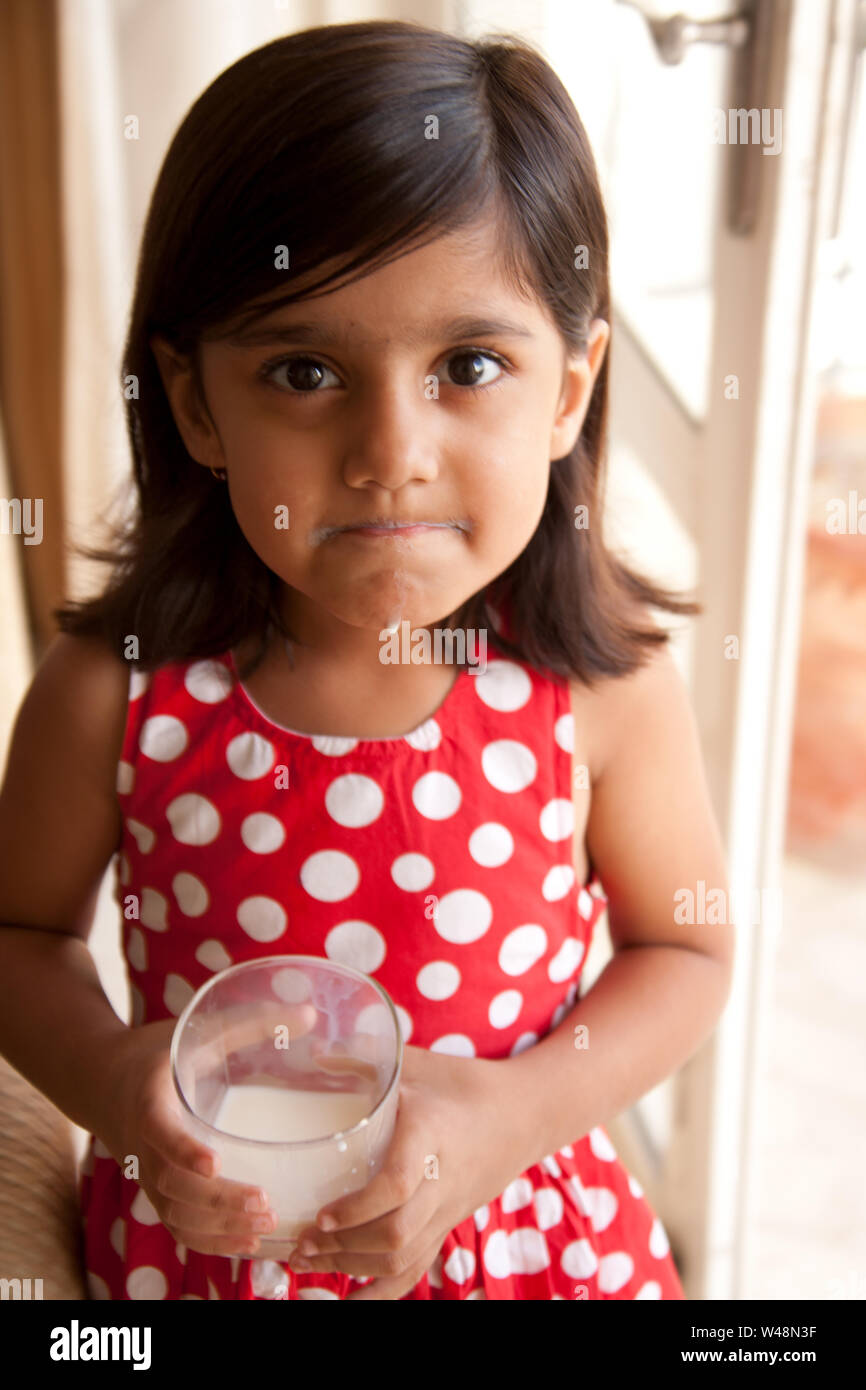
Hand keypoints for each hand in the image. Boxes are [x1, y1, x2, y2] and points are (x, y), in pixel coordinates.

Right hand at [96, 1003, 317, 1258]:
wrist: (104, 1083)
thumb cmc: (158, 1053)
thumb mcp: (195, 1030)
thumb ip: (247, 1022)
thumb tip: (309, 1013)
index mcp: (149, 1100)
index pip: (159, 1129)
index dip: (183, 1149)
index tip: (214, 1162)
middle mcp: (143, 1146)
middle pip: (172, 1184)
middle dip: (217, 1199)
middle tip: (263, 1202)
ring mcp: (148, 1175)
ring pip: (177, 1213)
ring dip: (219, 1227)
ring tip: (266, 1224)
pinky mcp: (159, 1194)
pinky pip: (180, 1226)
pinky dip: (211, 1242)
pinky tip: (250, 1243)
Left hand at [289, 1043, 520, 1299]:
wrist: (522, 1113)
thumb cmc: (462, 1084)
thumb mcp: (416, 1064)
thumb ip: (365, 1058)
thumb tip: (310, 1053)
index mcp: (430, 1136)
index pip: (398, 1184)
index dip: (358, 1207)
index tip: (322, 1214)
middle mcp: (441, 1181)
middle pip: (397, 1232)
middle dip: (343, 1245)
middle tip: (301, 1241)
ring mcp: (447, 1209)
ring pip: (403, 1256)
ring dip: (352, 1265)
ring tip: (308, 1259)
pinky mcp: (446, 1225)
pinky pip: (418, 1268)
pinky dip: (381, 1290)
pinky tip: (349, 1300)